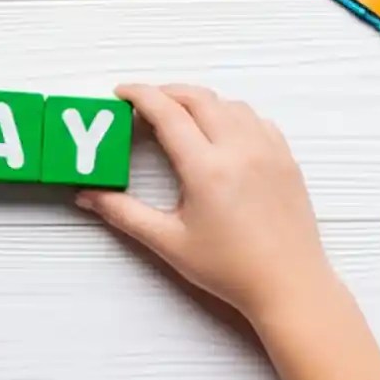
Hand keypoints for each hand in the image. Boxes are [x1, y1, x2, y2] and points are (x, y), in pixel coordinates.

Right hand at [76, 84, 333, 323]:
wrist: (289, 286)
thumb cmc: (232, 270)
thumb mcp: (169, 241)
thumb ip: (124, 213)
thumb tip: (90, 196)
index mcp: (207, 169)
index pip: (167, 112)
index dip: (140, 96)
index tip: (121, 93)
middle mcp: (240, 150)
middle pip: (198, 98)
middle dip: (166, 93)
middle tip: (143, 103)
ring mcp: (268, 151)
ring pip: (229, 104)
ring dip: (200, 101)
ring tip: (179, 116)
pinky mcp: (285, 159)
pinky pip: (255, 119)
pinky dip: (231, 114)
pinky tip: (220, 132)